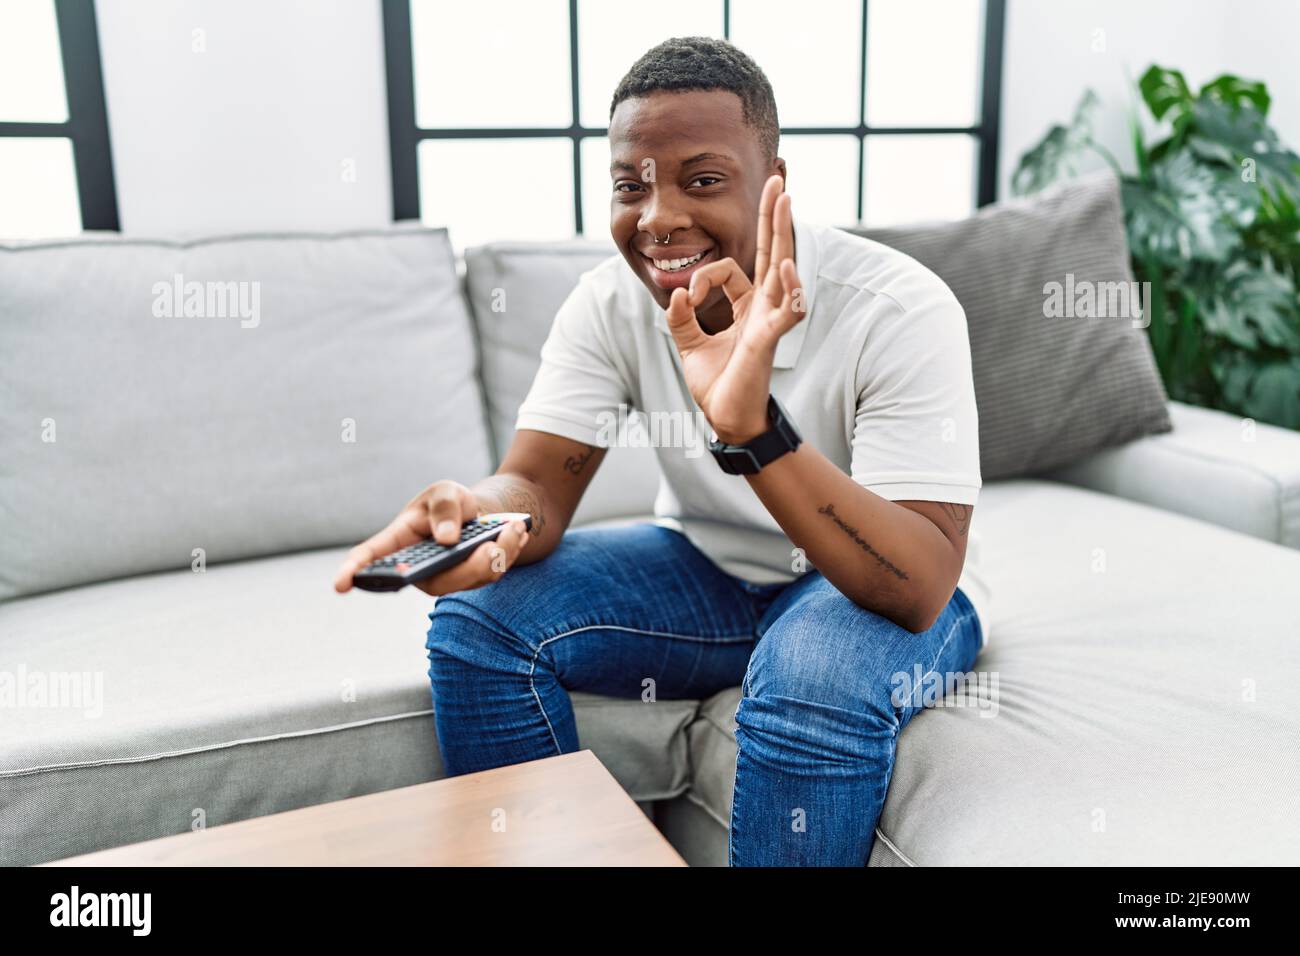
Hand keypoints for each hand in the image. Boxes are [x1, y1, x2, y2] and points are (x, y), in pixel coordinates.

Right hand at [332, 479, 529, 595]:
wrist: (482, 513)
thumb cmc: (452, 502)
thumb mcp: (445, 492)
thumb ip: (445, 508)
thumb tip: (447, 540)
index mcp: (400, 542)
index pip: (370, 559)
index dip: (354, 572)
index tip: (340, 585)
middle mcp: (419, 568)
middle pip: (435, 581)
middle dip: (467, 567)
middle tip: (490, 547)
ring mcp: (446, 578)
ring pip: (471, 580)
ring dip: (498, 555)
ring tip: (514, 528)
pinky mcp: (471, 581)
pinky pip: (491, 574)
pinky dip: (508, 552)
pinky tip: (517, 532)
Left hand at [664, 174, 805, 443]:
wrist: (726, 419)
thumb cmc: (717, 384)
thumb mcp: (688, 344)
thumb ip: (679, 317)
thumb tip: (674, 292)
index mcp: (745, 306)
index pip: (727, 270)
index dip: (702, 277)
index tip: (685, 298)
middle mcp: (762, 307)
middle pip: (771, 252)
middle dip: (772, 216)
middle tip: (777, 179)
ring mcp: (769, 321)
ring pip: (781, 269)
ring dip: (783, 234)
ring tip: (786, 201)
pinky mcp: (769, 339)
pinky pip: (785, 309)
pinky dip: (788, 289)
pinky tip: (786, 265)